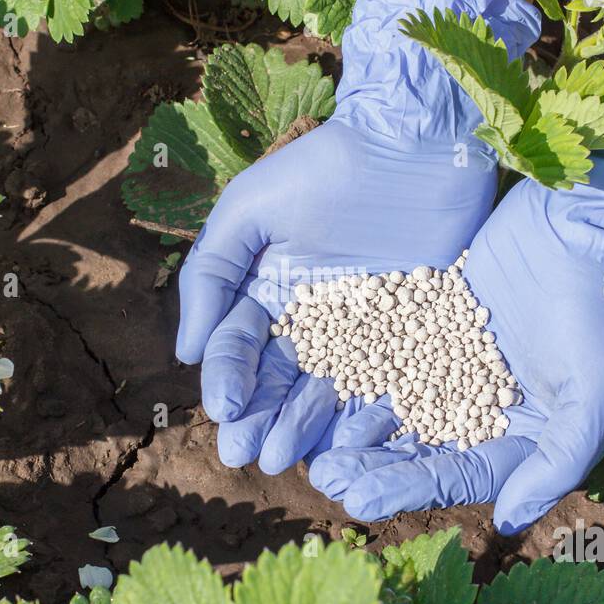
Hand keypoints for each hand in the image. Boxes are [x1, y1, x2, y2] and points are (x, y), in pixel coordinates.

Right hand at [175, 0, 539, 473]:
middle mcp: (312, 321)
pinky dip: (366, 416)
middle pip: (278, 382)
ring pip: (327, 392)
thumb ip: (211, 275)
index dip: (227, 381)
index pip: (239, 349)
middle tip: (248, 458)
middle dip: (260, 419)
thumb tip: (186, 353)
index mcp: (268, 293)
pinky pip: (387, 385)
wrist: (416, 143)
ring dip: (303, 428)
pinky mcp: (414, 335)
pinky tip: (350, 445)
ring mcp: (364, 332)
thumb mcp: (250, 209)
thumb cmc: (326, 167)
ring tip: (287, 461)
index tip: (224, 412)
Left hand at [308, 139, 603, 533]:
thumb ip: (557, 462)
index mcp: (523, 435)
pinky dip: (358, 374)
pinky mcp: (433, 323)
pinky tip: (320, 386)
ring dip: (356, 429)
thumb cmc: (602, 311)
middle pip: (418, 449)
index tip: (359, 503)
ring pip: (396, 407)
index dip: (407, 490)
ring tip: (315, 444)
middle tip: (324, 479)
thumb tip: (506, 522)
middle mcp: (483, 408)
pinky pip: (389, 356)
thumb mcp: (597, 393)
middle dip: (372, 467)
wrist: (585, 224)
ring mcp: (454, 364)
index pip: (457, 475)